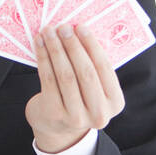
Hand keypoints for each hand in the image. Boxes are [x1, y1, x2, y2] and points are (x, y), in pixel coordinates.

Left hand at [26, 22, 125, 153]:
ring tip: (49, 31)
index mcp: (115, 103)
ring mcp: (76, 117)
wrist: (57, 127)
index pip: (104, 69)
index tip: (81, 27)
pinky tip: (40, 44)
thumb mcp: (94, 88)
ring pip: (65, 75)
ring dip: (56, 49)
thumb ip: (93, 66)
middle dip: (73, 46)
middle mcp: (99, 113)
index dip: (92, 46)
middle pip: (85, 72)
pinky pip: (48, 80)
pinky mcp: (54, 114)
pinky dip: (43, 58)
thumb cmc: (78, 98)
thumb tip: (78, 31)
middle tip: (63, 27)